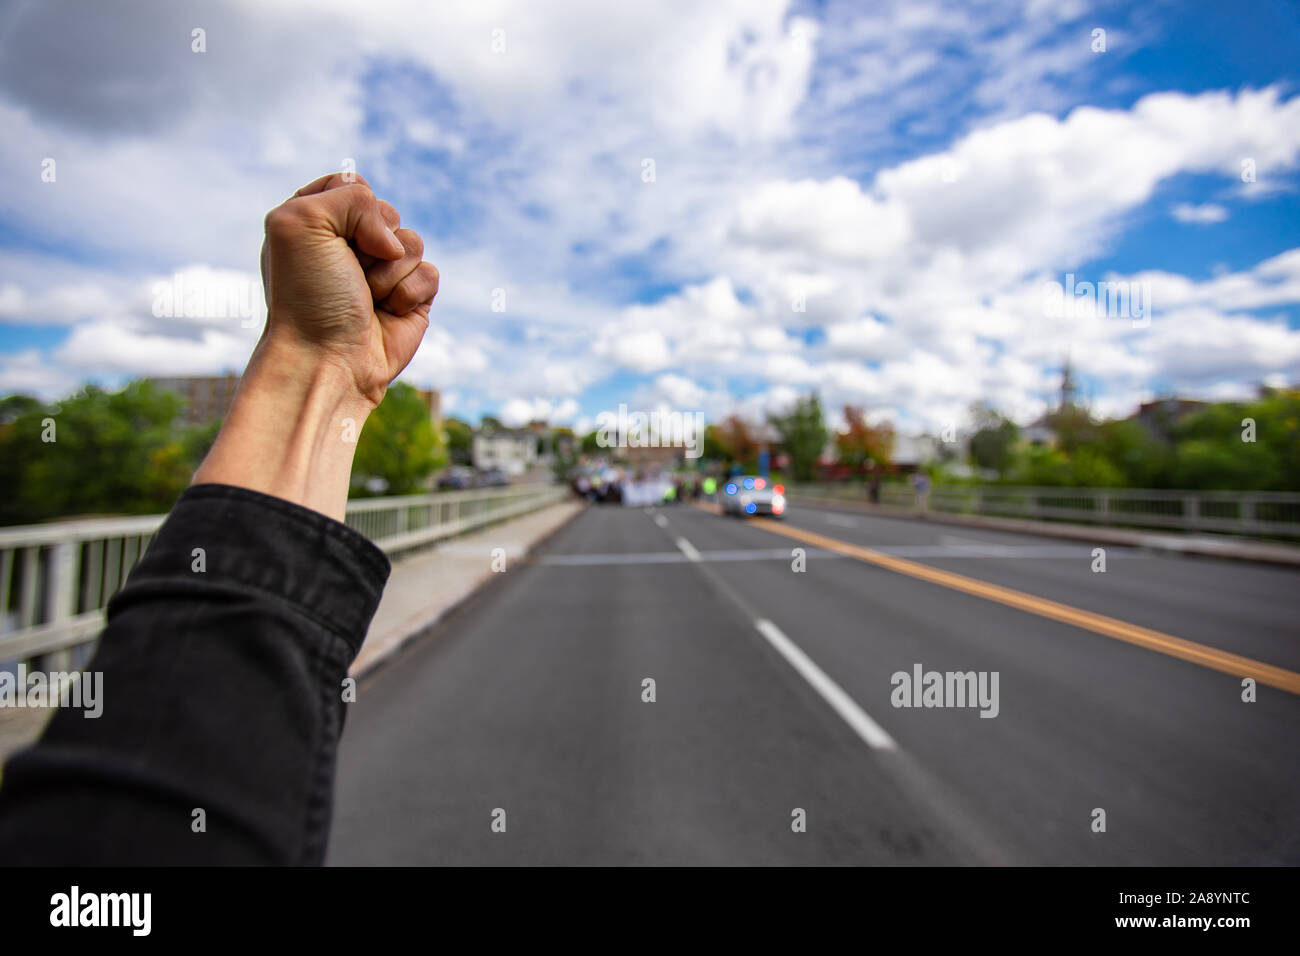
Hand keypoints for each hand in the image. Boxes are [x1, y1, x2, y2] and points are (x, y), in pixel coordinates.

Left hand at [260, 172, 439, 407]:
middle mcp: (350, 246)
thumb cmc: (307, 295)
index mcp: (316, 223)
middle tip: (347, 273)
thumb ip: (351, 196)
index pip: (352, 183)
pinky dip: (410, 293)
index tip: (328, 235)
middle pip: (388, 211)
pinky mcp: (412, 299)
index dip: (351, 205)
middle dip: (372, 241)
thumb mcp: (303, 220)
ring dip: (389, 271)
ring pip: (413, 241)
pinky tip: (388, 314)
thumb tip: (395, 243)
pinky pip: (431, 274)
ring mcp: (383, 272)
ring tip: (366, 297)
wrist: (327, 359)